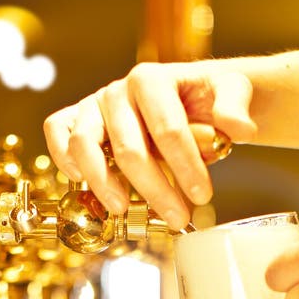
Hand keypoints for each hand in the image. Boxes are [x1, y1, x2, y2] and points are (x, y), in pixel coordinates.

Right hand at [43, 61, 255, 230]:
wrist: (186, 96)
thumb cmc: (204, 100)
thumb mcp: (231, 94)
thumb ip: (235, 108)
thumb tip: (240, 129)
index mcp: (152, 79)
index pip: (167, 129)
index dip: (186, 167)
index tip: (203, 197)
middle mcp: (117, 91)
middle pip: (129, 148)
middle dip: (155, 190)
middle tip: (178, 219)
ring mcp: (93, 106)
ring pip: (85, 145)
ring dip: (103, 183)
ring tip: (124, 210)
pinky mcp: (76, 120)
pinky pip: (57, 134)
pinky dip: (63, 158)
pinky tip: (81, 182)